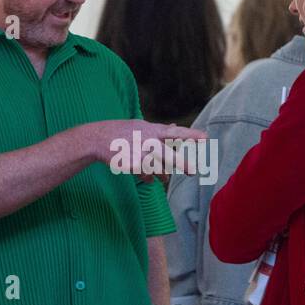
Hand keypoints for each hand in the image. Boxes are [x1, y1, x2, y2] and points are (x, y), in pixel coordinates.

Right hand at [86, 119, 208, 178]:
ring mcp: (138, 153)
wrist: (99, 138)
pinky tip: (149, 179)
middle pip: (168, 155)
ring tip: (165, 179)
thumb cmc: (123, 132)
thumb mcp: (142, 126)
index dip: (191, 135)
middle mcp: (147, 141)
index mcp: (152, 130)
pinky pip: (146, 175)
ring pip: (157, 168)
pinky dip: (149, 178)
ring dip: (163, 175)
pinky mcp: (131, 164)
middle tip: (192, 171)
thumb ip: (160, 130)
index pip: (175, 132)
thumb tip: (175, 126)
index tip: (206, 138)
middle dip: (181, 163)